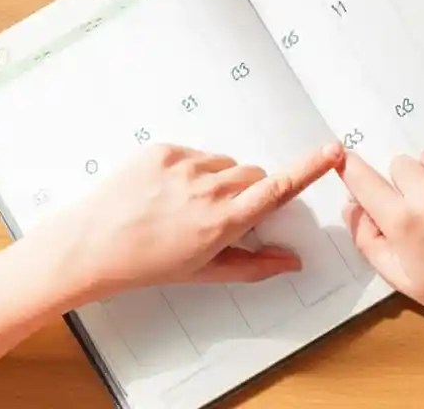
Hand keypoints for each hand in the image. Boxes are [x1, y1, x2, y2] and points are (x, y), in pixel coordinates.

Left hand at [49, 142, 343, 300]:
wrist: (91, 245)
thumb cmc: (146, 264)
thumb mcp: (204, 272)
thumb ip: (255, 266)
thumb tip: (292, 262)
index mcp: (223, 223)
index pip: (277, 189)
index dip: (309, 169)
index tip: (331, 152)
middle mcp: (207, 190)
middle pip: (253, 175)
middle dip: (249, 191)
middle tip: (222, 214)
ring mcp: (184, 166)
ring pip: (225, 163)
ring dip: (219, 180)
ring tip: (186, 205)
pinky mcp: (163, 151)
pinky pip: (196, 153)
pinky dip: (191, 170)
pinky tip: (167, 193)